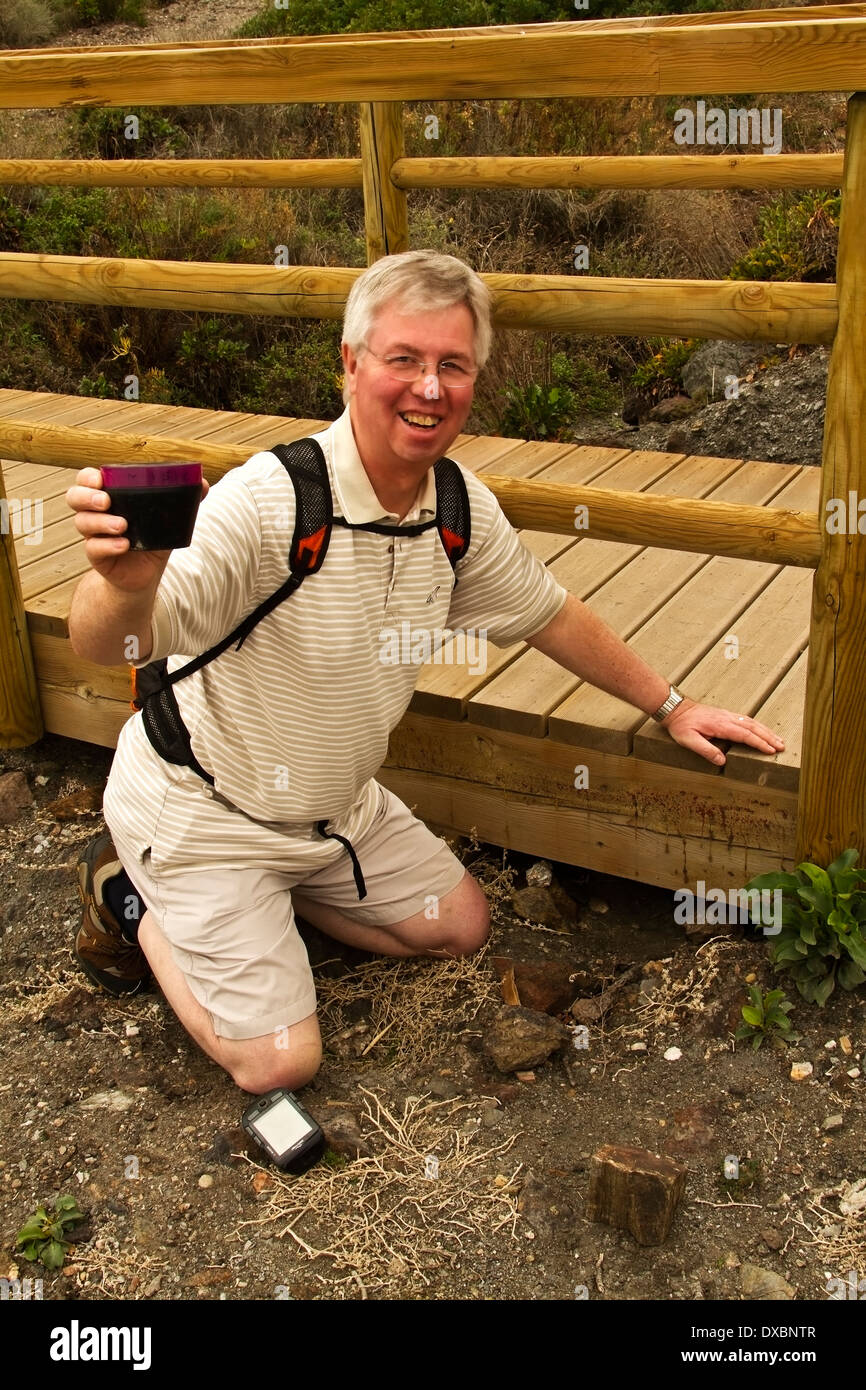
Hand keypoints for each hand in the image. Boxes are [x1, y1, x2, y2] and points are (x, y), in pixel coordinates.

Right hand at [65, 467, 208, 591]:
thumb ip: (183, 500)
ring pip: (82, 523)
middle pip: (74, 498)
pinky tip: (123, 545)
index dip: (88, 477)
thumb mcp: (168, 519)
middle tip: (106, 501)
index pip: (87, 480)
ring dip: (101, 522)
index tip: (100, 479)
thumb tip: (203, 482)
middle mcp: (96, 514)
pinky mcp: (98, 557)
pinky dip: (108, 545)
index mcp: (109, 497)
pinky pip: (93, 549)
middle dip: (86, 496)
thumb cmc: (153, 539)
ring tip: (123, 525)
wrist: (145, 575)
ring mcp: (94, 536)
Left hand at [661, 696, 784, 766]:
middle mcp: (727, 718)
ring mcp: (728, 715)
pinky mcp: (726, 715)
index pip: (745, 735)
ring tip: (778, 740)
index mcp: (721, 725)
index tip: (771, 750)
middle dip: (769, 737)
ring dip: (766, 731)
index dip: (759, 743)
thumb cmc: (681, 725)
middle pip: (753, 728)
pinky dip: (758, 726)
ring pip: (752, 722)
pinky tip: (762, 730)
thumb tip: (722, 761)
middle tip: (782, 747)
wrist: (676, 709)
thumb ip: (706, 750)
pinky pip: (746, 720)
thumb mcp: (689, 740)